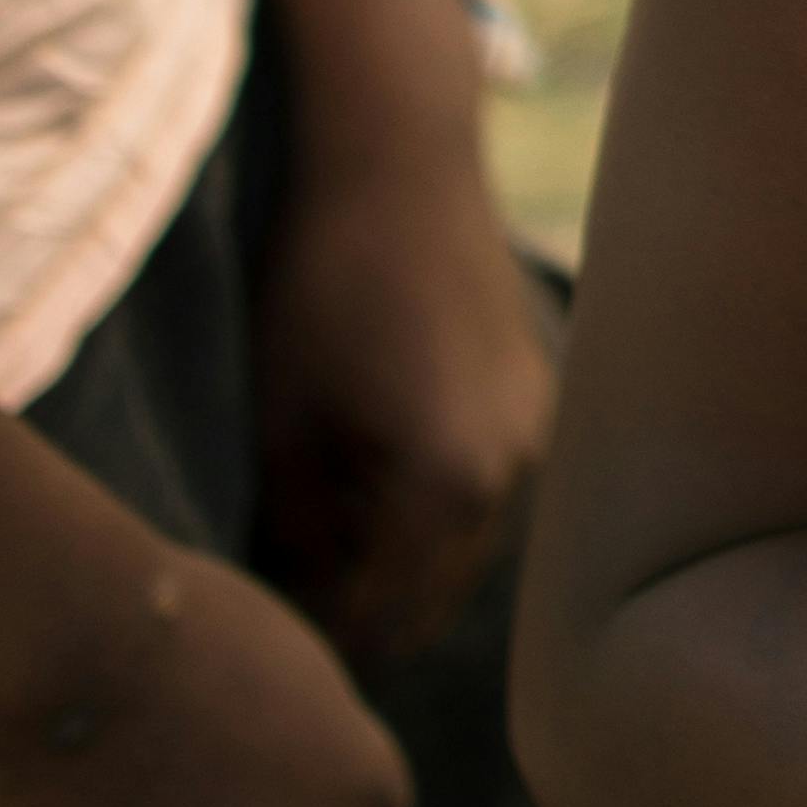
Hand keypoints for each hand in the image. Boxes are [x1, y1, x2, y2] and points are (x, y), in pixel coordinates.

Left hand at [251, 141, 555, 666]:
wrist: (400, 158)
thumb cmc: (326, 281)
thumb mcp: (284, 418)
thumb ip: (293, 524)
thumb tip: (301, 582)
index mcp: (450, 484)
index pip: (382, 615)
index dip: (320, 639)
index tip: (269, 647)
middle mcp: (513, 467)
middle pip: (434, 592)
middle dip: (367, 607)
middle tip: (292, 608)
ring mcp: (535, 425)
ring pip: (463, 540)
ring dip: (403, 556)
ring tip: (323, 541)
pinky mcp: (537, 386)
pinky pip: (485, 481)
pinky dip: (434, 501)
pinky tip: (372, 476)